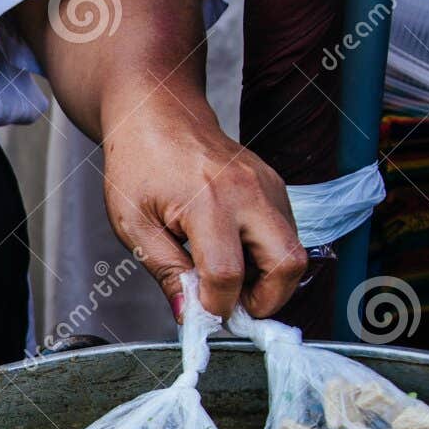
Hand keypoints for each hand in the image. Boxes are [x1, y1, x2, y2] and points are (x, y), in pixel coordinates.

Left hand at [101, 90, 306, 320]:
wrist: (157, 113)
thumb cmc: (138, 164)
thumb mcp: (134, 226)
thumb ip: (165, 272)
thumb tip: (189, 315)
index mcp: (206, 201)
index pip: (226, 273)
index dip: (216, 305)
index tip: (202, 314)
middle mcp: (248, 191)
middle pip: (288, 263)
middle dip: (267, 299)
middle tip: (233, 309)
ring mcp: (268, 185)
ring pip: (294, 250)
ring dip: (268, 279)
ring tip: (227, 282)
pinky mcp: (274, 185)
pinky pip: (286, 232)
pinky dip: (267, 256)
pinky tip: (233, 256)